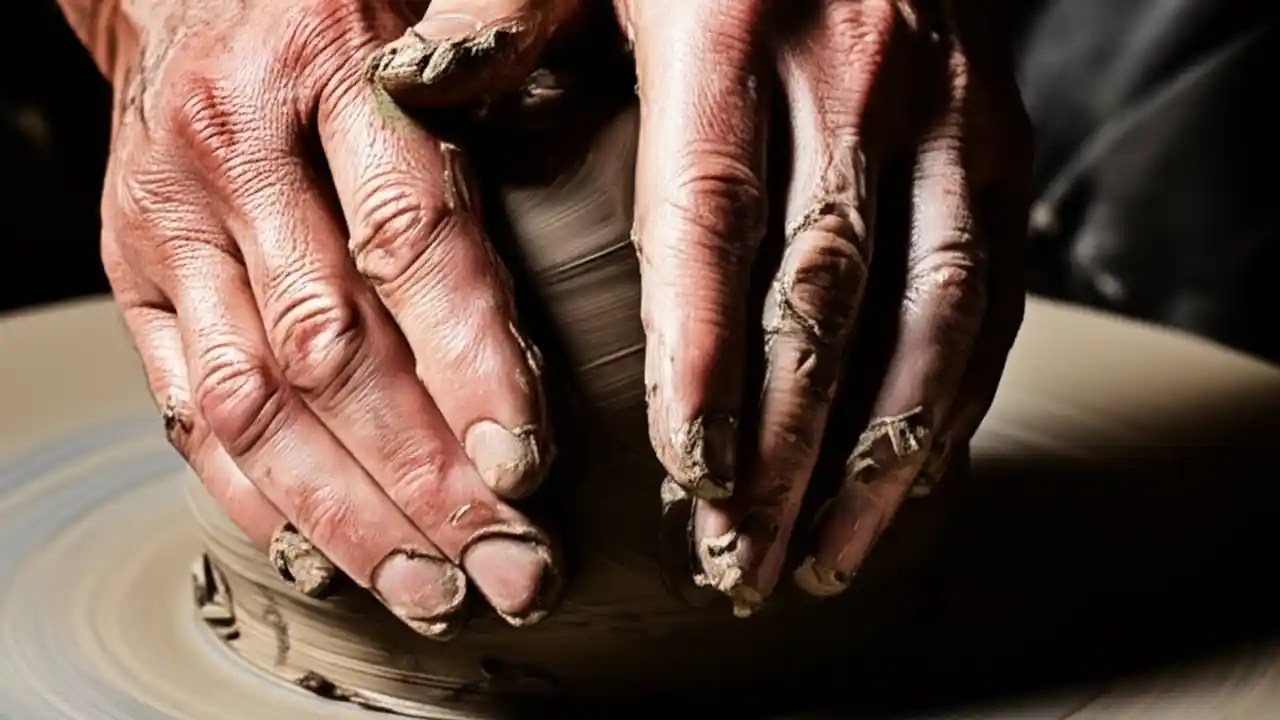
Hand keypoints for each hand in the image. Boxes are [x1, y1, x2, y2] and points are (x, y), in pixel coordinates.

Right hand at [68, 0, 560, 636]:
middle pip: (332, 351)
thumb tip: (607, 252)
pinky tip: (326, 550)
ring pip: (254, 401)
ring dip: (348, 515)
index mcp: (334, 72)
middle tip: (511, 566)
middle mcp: (238, 153)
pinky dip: (255, 493)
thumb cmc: (344, 6)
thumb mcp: (432, 20)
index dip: (472, 366)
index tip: (528, 468)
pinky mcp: (132, 276)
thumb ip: (495, 115)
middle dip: (426, 480)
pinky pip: (187, 405)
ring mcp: (170, 223)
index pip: (411, 243)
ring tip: (432, 588)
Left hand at [375, 0, 1030, 614]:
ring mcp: (947, 113)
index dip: (704, 356)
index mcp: (733, 24)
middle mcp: (859, 73)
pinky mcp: (998, 144)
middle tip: (733, 564)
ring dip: (874, 454)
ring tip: (817, 563)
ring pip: (928, 312)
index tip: (685, 477)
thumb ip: (504, 12)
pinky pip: (991, 291)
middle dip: (782, 446)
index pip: (714, 214)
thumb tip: (411, 96)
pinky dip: (952, 400)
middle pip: (822, 293)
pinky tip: (905, 485)